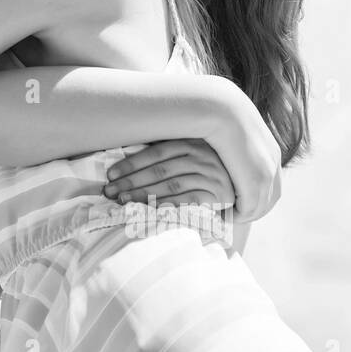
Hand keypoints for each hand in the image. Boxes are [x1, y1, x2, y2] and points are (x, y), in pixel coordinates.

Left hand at [102, 139, 234, 210]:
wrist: (240, 187)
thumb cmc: (204, 171)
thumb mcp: (188, 156)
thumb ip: (165, 156)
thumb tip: (126, 163)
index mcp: (191, 142)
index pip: (155, 152)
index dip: (131, 163)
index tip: (110, 174)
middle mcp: (202, 156)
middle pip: (159, 169)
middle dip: (131, 181)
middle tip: (110, 191)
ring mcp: (211, 175)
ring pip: (170, 184)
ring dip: (143, 194)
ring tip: (122, 200)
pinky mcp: (218, 195)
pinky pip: (187, 200)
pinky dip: (167, 204)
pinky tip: (149, 209)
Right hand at [199, 76, 282, 221]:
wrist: (216, 106)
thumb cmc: (209, 113)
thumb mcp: (225, 127)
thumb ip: (227, 139)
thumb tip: (220, 144)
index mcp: (269, 147)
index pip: (269, 179)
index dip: (252, 193)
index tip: (232, 200)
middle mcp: (273, 160)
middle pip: (271, 195)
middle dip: (253, 208)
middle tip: (231, 215)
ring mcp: (268, 170)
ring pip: (262, 204)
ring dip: (245, 214)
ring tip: (224, 217)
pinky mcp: (257, 180)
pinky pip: (250, 207)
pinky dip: (238, 215)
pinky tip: (222, 214)